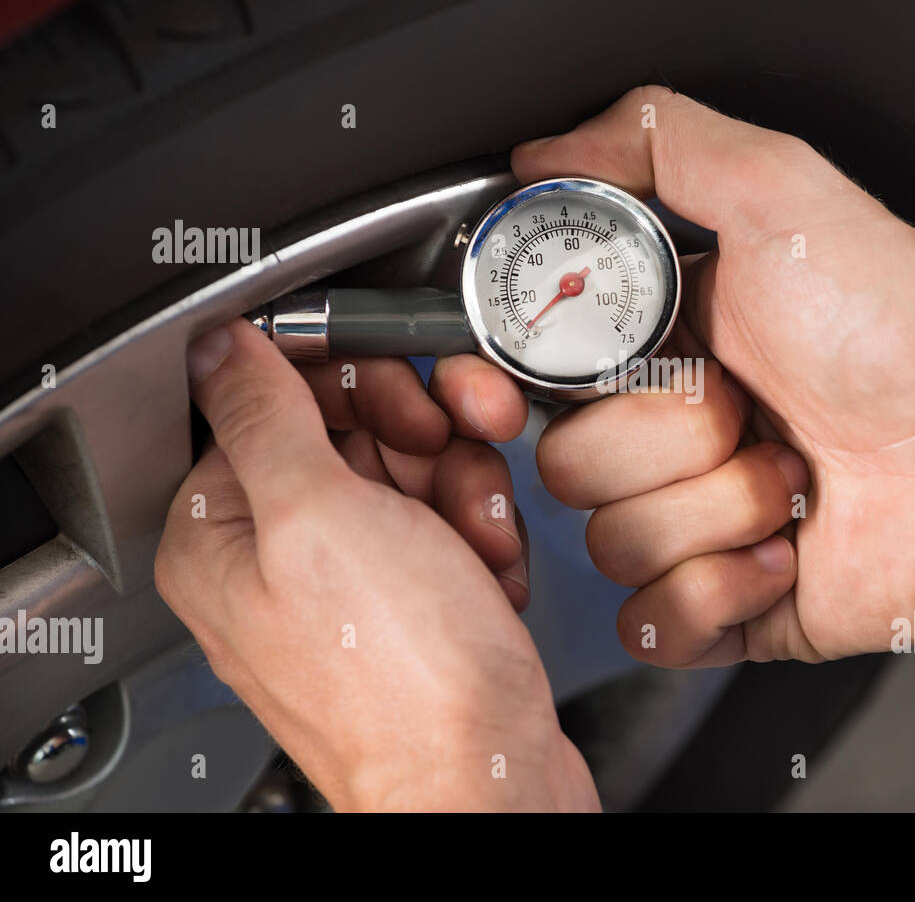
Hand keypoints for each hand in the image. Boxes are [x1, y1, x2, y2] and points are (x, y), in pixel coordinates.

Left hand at [155, 320, 597, 810]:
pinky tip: (489, 575)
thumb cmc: (402, 680)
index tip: (410, 396)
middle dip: (427, 441)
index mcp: (223, 532)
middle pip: (354, 431)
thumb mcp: (318, 516)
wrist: (487, 777)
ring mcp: (350, 584)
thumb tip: (218, 344)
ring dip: (466, 493)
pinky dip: (481, 538)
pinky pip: (448, 524)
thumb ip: (263, 413)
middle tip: (459, 469)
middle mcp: (279, 557)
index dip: (353, 384)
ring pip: (414, 472)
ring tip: (479, 542)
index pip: (276, 399)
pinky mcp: (411, 604)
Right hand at [519, 87, 914, 664]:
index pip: (543, 379)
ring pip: (614, 546)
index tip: (639, 361)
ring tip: (797, 475)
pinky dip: (719, 591)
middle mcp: (673, 440)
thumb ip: (655, 143)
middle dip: (676, 440)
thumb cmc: (908, 322)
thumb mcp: (780, 189)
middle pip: (571, 467)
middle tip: (757, 410)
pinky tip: (785, 551)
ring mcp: (700, 525)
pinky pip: (653, 626)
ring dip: (719, 509)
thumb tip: (544, 154)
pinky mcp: (731, 606)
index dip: (568, 379)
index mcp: (664, 350)